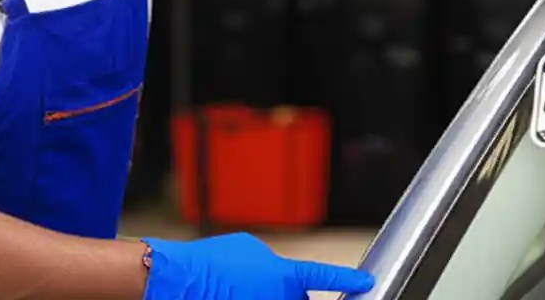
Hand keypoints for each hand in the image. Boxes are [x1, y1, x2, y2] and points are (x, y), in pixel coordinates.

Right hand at [141, 232, 374, 299]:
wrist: (178, 280)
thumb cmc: (211, 263)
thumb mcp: (250, 251)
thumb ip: (276, 267)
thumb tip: (282, 278)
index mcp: (284, 276)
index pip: (324, 277)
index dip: (347, 280)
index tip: (366, 283)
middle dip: (299, 297)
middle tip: (270, 286)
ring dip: (274, 298)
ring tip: (243, 287)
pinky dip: (254, 298)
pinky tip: (237, 290)